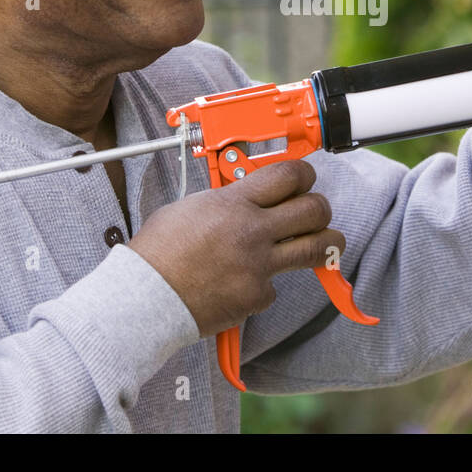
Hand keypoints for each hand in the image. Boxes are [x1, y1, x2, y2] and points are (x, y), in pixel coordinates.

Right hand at [128, 159, 344, 336]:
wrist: (146, 296)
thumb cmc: (158, 252)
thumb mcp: (189, 207)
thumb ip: (224, 201)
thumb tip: (244, 199)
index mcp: (234, 203)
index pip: (289, 175)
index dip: (304, 175)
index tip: (303, 181)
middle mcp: (253, 230)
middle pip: (314, 210)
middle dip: (320, 208)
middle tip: (314, 213)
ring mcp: (259, 265)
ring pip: (317, 248)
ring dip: (325, 243)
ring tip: (322, 243)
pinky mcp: (257, 296)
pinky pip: (274, 287)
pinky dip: (263, 286)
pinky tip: (241, 284)